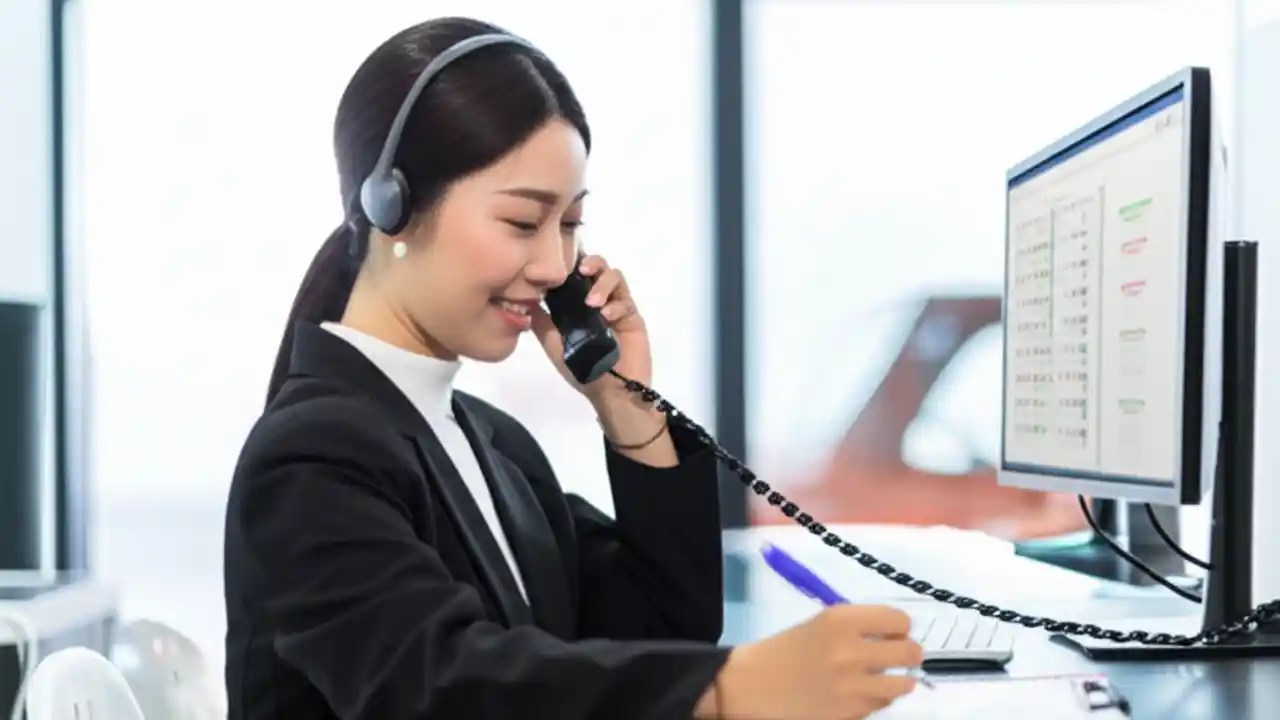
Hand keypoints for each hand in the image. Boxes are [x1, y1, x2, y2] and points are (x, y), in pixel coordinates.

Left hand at [530, 253, 651, 401]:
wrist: (608, 392)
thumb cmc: (580, 369)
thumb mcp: (554, 345)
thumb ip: (542, 323)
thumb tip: (526, 300)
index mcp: (578, 304)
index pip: (576, 275)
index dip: (571, 263)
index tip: (560, 261)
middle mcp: (598, 300)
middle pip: (599, 267)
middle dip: (591, 263)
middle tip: (581, 271)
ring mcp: (617, 307)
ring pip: (616, 277)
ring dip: (603, 284)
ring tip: (592, 302)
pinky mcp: (633, 318)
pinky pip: (626, 302)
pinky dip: (616, 306)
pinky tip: (606, 317)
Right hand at [697, 606, 923, 719]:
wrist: (751, 686)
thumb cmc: (784, 650)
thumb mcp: (820, 625)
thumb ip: (857, 627)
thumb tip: (896, 635)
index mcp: (841, 620)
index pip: (899, 620)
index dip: (900, 627)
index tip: (894, 633)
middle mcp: (852, 651)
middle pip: (910, 651)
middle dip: (908, 654)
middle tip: (900, 656)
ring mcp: (853, 686)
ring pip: (904, 683)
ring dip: (898, 681)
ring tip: (886, 679)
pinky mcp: (850, 714)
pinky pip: (882, 705)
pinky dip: (877, 699)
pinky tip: (859, 694)